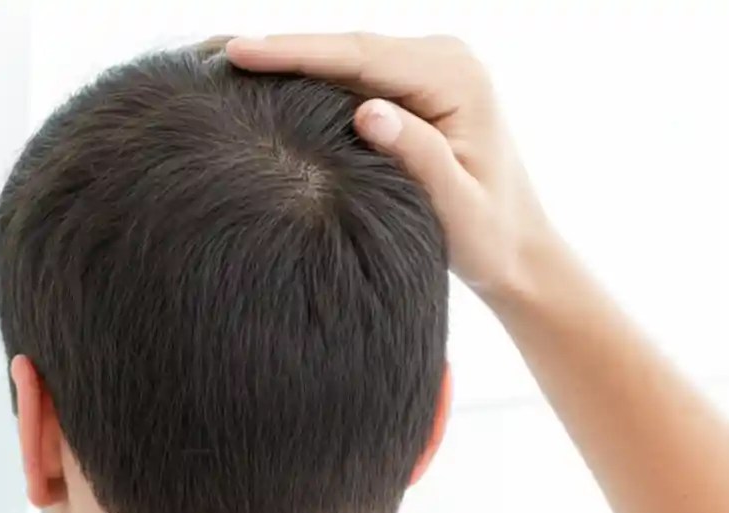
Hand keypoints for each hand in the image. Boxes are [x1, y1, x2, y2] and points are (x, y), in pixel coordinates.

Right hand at [226, 33, 556, 298]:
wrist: (519, 250)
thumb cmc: (490, 238)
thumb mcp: (457, 206)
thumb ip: (418, 156)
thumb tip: (367, 111)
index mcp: (455, 77)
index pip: (360, 56)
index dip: (295, 53)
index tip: (238, 53)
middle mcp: (443, 58)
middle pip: (345, 46)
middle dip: (278, 47)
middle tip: (209, 50)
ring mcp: (427, 68)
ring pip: (343, 56)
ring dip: (286, 58)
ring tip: (221, 58)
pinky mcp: (411, 85)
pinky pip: (349, 73)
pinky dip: (305, 75)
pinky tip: (261, 79)